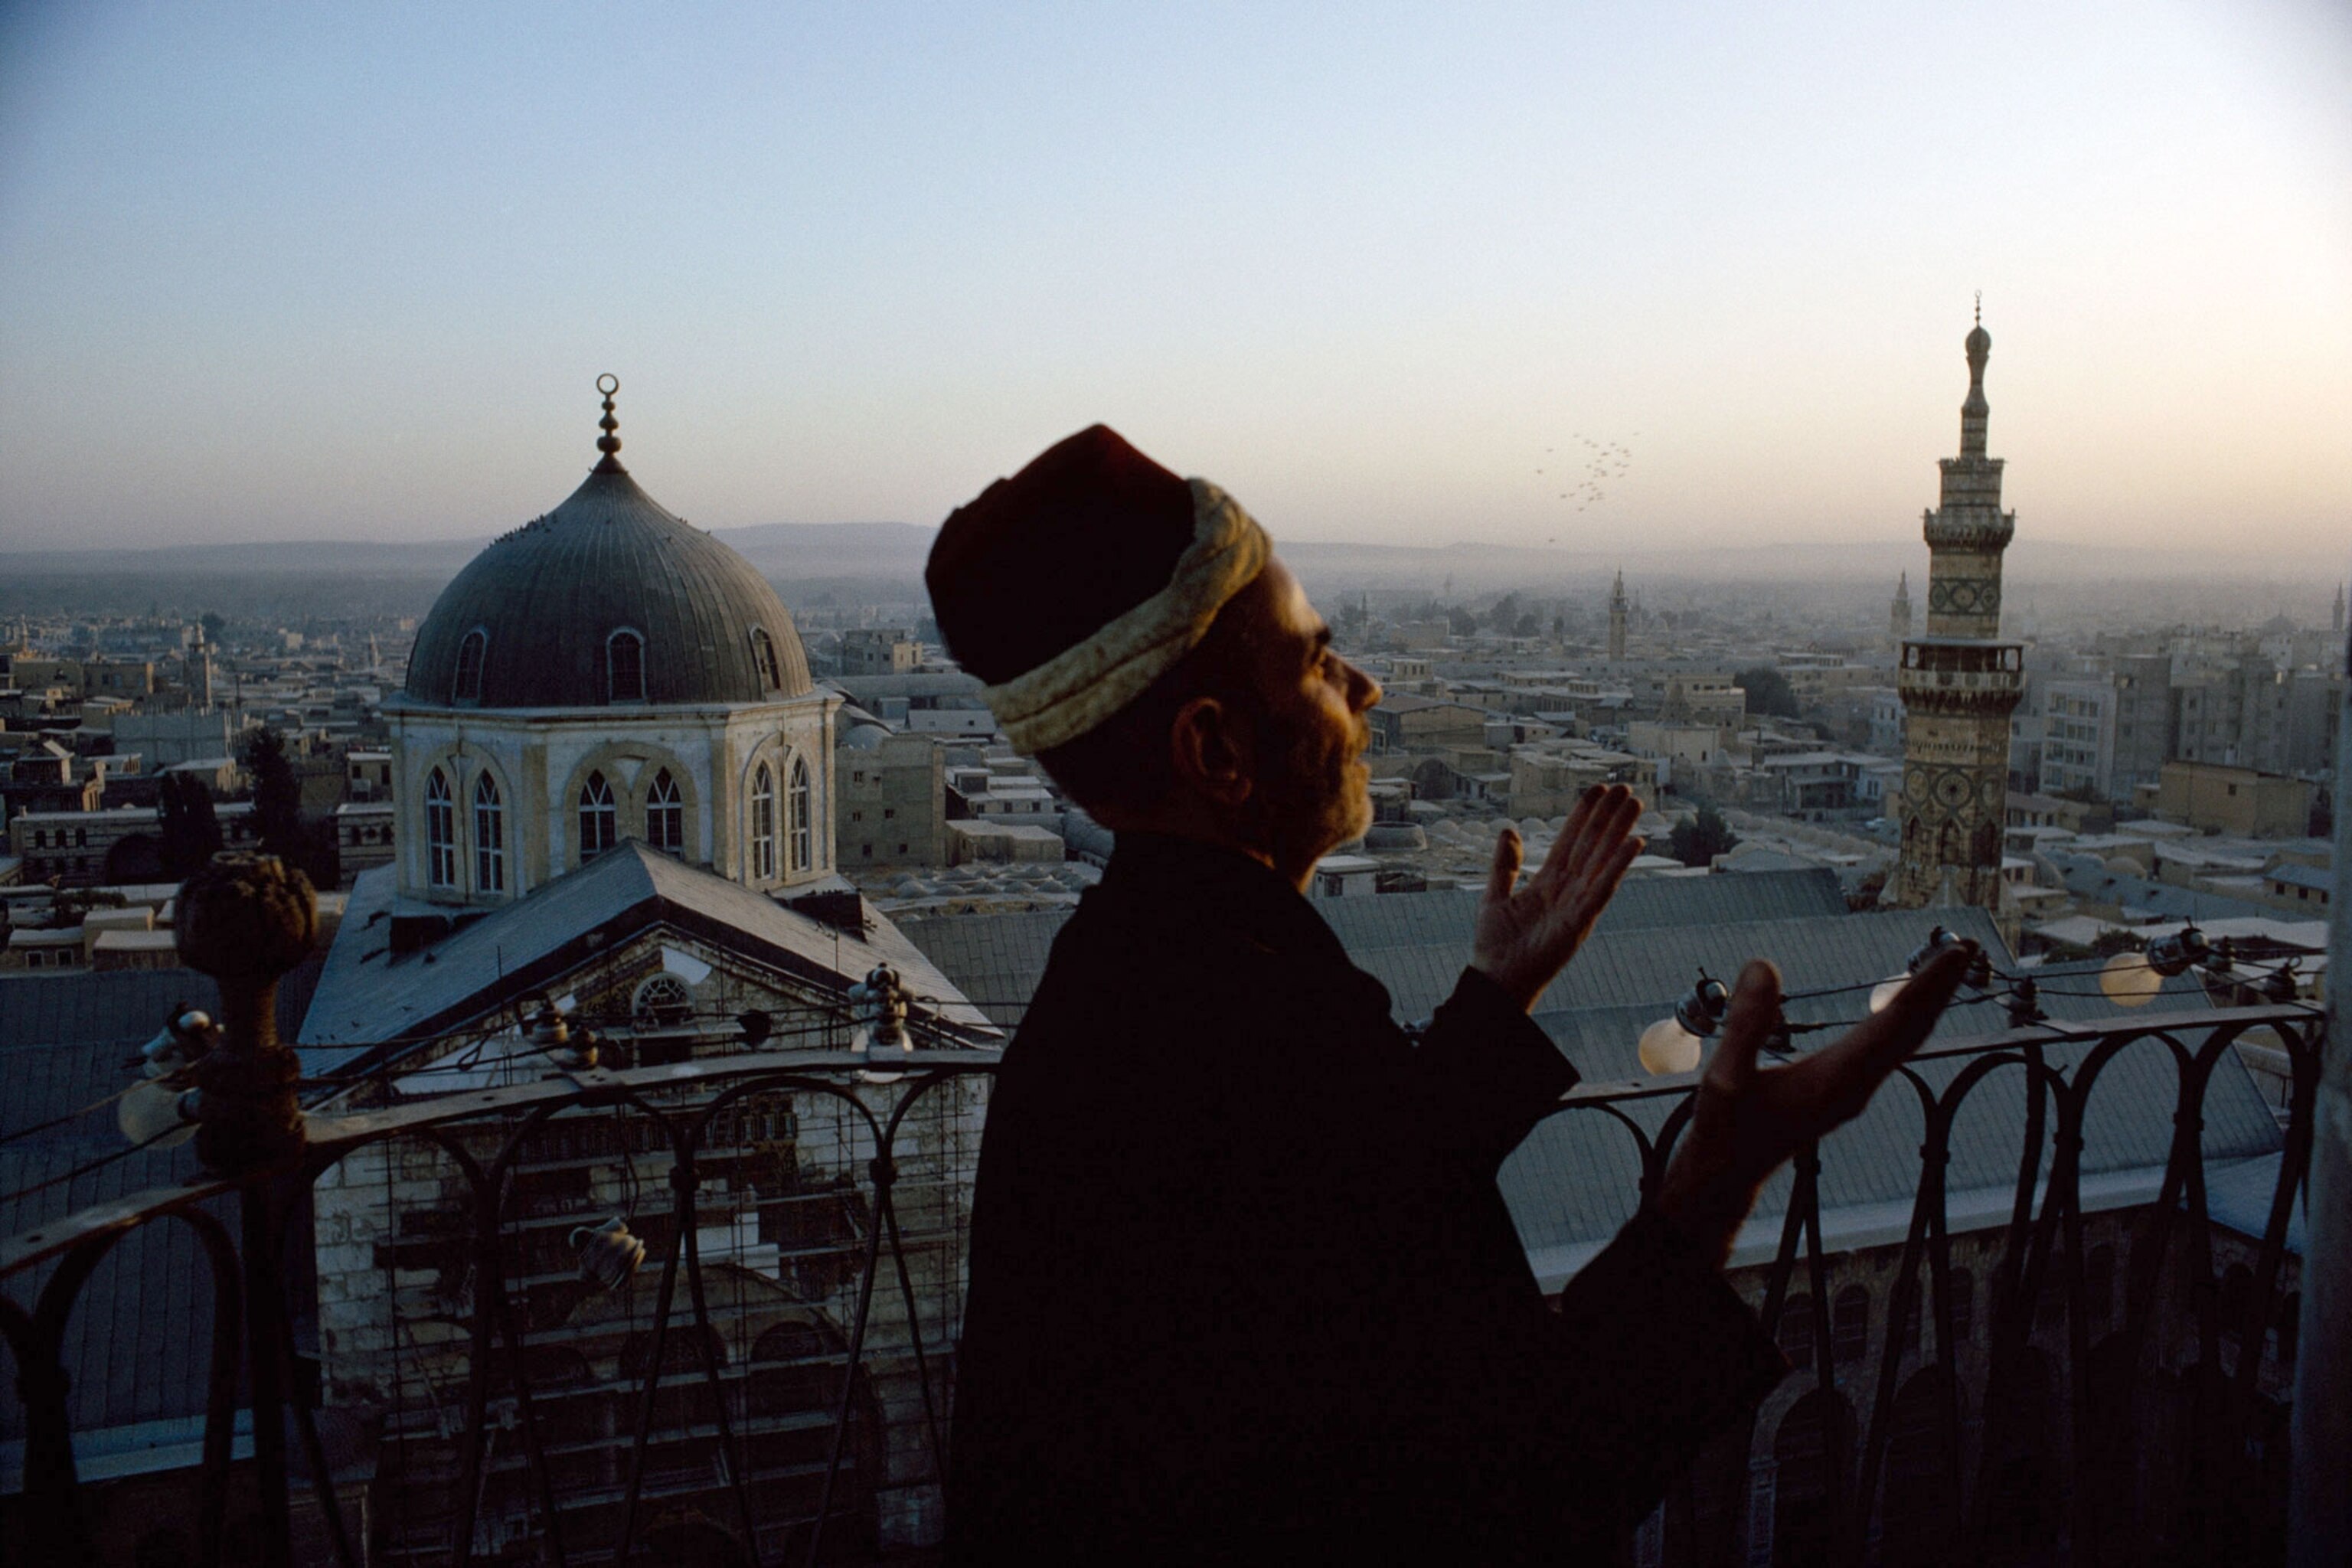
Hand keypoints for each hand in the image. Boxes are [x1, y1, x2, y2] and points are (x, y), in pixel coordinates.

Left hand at [1469, 783, 1642, 1011]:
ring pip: (1602, 860)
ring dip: (1619, 832)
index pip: (1569, 840)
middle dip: (1608, 816)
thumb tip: (1508, 830)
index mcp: (1548, 882)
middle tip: (1626, 788)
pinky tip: (1634, 843)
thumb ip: (1504, 864)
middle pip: (1592, 845)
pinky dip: (1618, 866)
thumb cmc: (1496, 945)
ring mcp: (1577, 904)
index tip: (1596, 790)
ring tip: (1636, 804)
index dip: (1583, 815)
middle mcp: (1567, 889)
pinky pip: (1603, 889)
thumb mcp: (1494, 895)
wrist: (1496, 979)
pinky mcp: (1581, 921)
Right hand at [1656, 944, 1975, 1267]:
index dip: (1927, 986)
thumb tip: (1764, 965)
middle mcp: (1857, 1086)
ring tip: (1948, 964)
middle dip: (1941, 987)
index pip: (1894, 1024)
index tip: (1955, 953)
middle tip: (1966, 945)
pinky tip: (1909, 1000)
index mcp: (1835, 1082)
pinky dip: (1907, 1015)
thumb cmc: (1725, 1129)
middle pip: (1912, 1029)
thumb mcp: (1724, 1078)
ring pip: (1906, 1040)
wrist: (1729, 1174)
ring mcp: (1856, 1090)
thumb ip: (1745, 1025)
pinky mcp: (1848, 1089)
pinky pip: (1891, 1047)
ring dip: (1928, 1000)